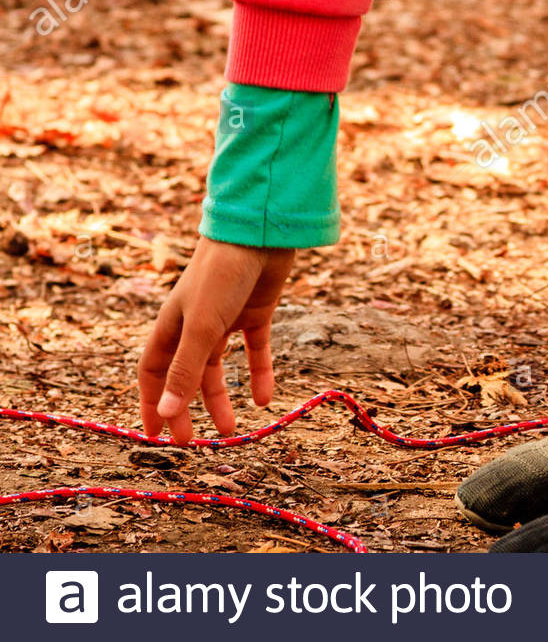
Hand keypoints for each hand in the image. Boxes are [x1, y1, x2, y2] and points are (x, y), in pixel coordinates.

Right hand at [139, 237, 294, 443]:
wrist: (260, 232)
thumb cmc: (221, 275)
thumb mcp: (202, 327)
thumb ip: (185, 371)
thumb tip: (167, 414)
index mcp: (172, 326)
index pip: (155, 372)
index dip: (153, 402)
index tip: (155, 435)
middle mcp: (196, 324)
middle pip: (186, 375)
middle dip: (187, 408)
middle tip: (194, 442)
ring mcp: (227, 318)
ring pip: (219, 367)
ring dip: (222, 398)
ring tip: (232, 430)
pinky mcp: (256, 312)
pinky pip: (255, 350)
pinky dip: (259, 374)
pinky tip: (266, 401)